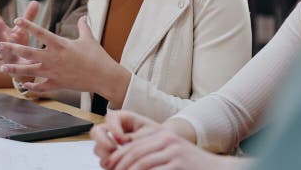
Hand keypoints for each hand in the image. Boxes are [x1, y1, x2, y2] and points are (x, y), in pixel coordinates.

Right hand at [0, 0, 29, 62]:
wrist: (20, 69)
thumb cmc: (19, 45)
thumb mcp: (22, 30)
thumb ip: (28, 16)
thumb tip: (35, 1)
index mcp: (4, 34)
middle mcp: (3, 44)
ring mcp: (8, 56)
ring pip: (5, 51)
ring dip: (4, 48)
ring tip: (2, 44)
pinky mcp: (14, 68)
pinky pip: (14, 68)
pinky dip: (15, 67)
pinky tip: (18, 65)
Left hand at [0, 9, 130, 100]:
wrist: (103, 76)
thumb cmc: (97, 56)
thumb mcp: (89, 39)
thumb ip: (83, 27)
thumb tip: (84, 16)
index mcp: (61, 45)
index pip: (41, 33)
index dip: (28, 26)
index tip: (16, 20)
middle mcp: (54, 58)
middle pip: (29, 52)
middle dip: (13, 48)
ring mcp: (54, 72)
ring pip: (30, 71)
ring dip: (15, 69)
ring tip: (2, 67)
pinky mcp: (57, 84)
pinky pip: (41, 86)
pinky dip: (32, 86)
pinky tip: (24, 85)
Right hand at [91, 111, 159, 166]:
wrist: (162, 145)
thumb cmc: (156, 135)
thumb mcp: (149, 132)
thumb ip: (135, 136)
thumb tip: (122, 142)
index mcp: (122, 119)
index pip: (110, 118)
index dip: (113, 128)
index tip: (122, 139)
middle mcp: (112, 130)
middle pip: (96, 131)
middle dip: (102, 141)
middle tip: (113, 149)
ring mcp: (110, 144)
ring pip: (97, 149)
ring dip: (106, 154)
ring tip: (121, 159)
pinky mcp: (111, 157)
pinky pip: (104, 162)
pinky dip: (111, 164)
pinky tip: (122, 164)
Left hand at [101, 124, 225, 169]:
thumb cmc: (193, 166)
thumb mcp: (172, 154)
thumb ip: (153, 154)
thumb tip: (130, 162)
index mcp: (163, 135)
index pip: (134, 143)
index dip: (118, 155)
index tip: (107, 165)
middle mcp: (167, 140)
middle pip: (135, 152)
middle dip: (119, 165)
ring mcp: (174, 152)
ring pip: (141, 163)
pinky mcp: (179, 164)